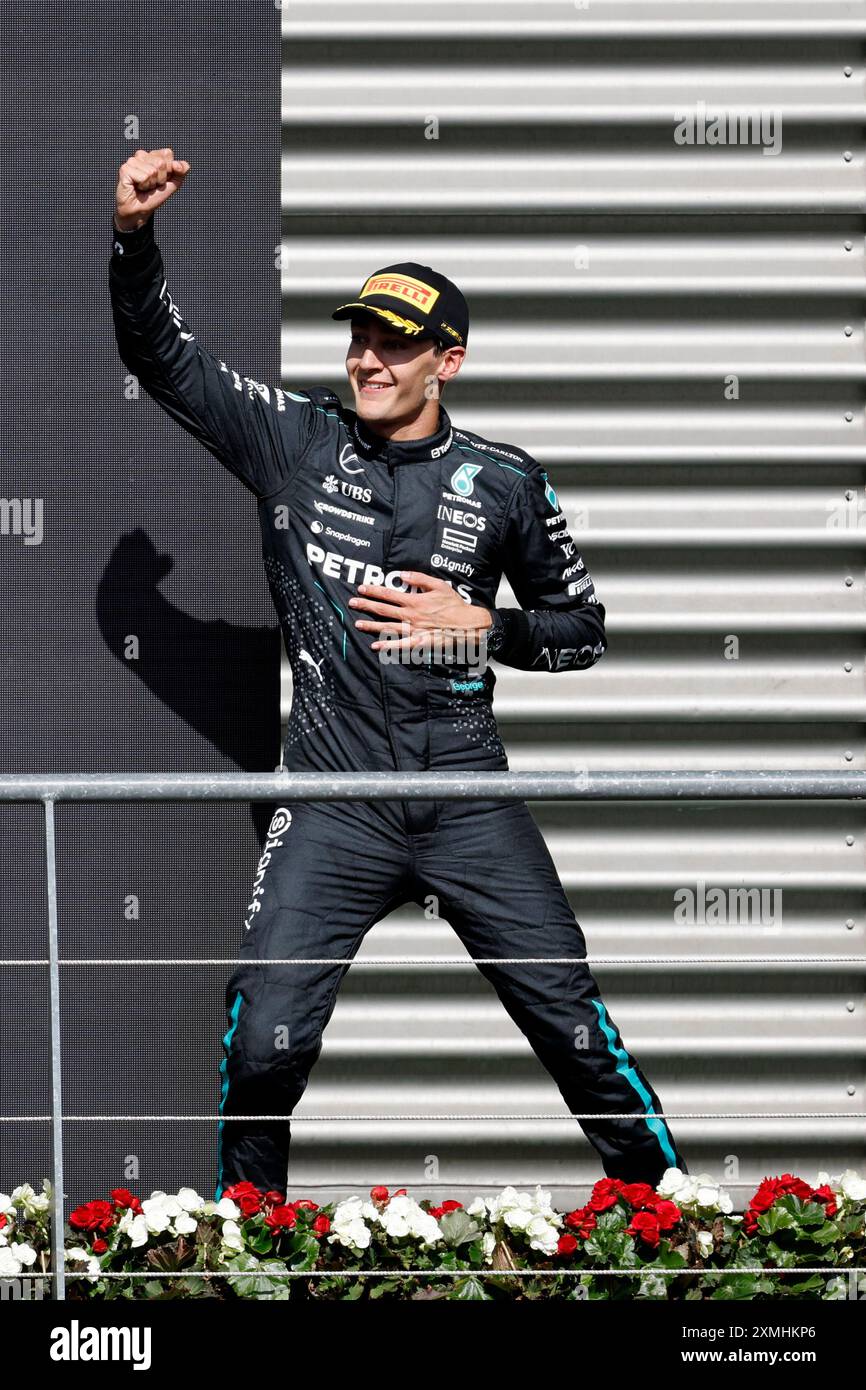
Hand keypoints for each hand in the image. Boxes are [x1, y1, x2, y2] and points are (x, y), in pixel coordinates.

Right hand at [113, 147, 190, 230]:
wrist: (139, 211)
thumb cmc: (152, 197)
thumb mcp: (171, 185)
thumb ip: (180, 173)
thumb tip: (183, 165)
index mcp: (152, 156)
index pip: (167, 153)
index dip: (169, 170)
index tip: (160, 180)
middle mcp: (142, 156)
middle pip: (161, 162)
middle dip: (160, 178)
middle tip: (151, 185)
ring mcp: (132, 161)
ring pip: (152, 171)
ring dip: (151, 184)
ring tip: (144, 187)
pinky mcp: (125, 169)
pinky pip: (144, 177)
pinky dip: (143, 185)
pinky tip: (137, 187)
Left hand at [349, 570, 491, 651]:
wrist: (467, 625)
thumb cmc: (454, 605)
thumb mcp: (439, 585)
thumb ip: (419, 578)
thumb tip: (402, 574)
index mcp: (415, 600)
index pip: (389, 594)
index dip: (373, 590)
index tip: (361, 588)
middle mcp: (411, 615)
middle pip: (383, 610)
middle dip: (366, 605)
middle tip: (352, 603)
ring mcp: (413, 630)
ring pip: (387, 627)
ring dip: (371, 625)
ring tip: (357, 624)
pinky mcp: (419, 642)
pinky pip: (400, 645)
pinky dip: (387, 646)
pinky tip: (375, 646)